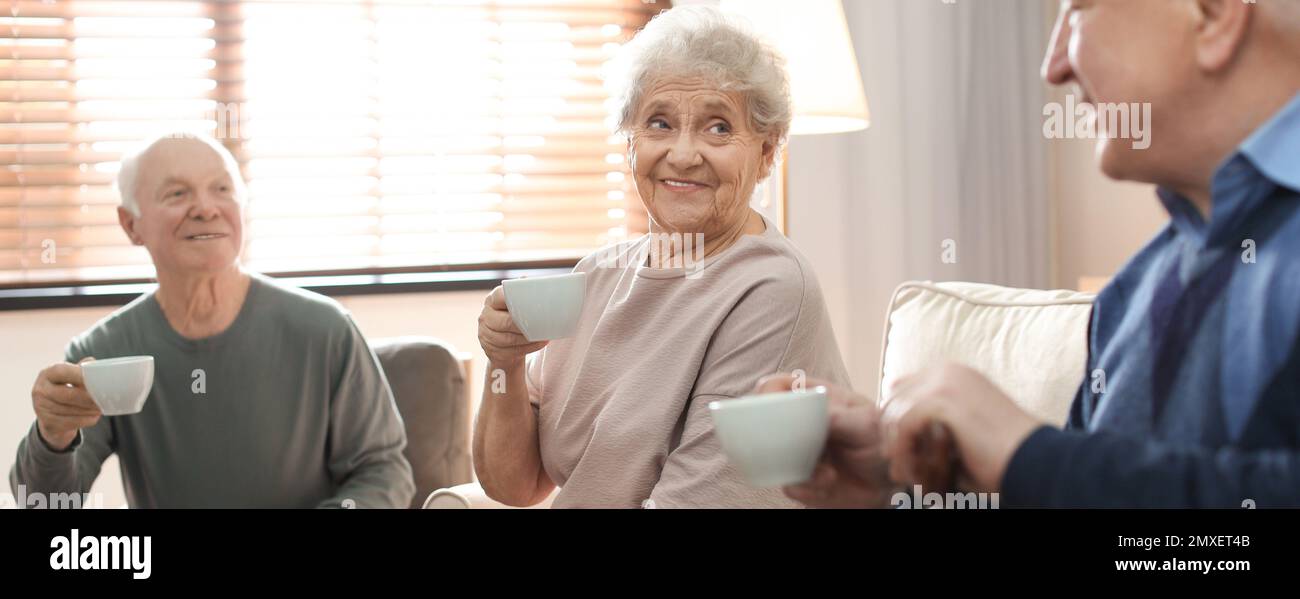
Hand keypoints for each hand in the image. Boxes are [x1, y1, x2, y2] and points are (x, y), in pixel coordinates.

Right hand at [32, 358, 101, 450]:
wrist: (50, 414)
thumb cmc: (66, 389)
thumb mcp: (70, 376)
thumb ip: (81, 369)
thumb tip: (94, 364)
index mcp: (47, 374)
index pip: (63, 372)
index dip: (81, 376)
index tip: (97, 379)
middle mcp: (40, 390)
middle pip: (69, 395)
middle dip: (90, 397)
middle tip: (105, 398)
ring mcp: (41, 408)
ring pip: (71, 410)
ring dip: (90, 410)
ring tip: (102, 407)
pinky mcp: (47, 423)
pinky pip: (71, 422)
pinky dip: (86, 419)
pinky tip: (95, 416)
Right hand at [477, 285, 546, 369]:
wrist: (505, 345)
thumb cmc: (514, 319)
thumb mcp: (515, 304)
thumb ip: (522, 292)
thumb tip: (533, 282)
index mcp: (492, 300)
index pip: (500, 296)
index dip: (515, 299)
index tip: (530, 303)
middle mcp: (485, 316)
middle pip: (505, 322)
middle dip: (524, 325)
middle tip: (541, 324)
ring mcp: (485, 335)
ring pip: (509, 339)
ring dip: (528, 338)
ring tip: (544, 335)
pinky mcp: (491, 351)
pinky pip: (512, 351)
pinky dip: (529, 347)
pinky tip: (540, 343)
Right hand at [753, 374, 892, 507]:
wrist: (886, 483)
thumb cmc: (879, 442)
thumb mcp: (867, 424)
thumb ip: (841, 418)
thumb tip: (816, 414)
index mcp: (813, 399)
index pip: (777, 386)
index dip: (766, 392)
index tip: (767, 404)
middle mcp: (798, 424)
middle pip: (763, 421)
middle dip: (774, 437)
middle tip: (800, 448)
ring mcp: (795, 451)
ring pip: (772, 457)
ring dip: (800, 468)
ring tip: (829, 473)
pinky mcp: (798, 478)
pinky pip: (788, 484)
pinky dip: (809, 488)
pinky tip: (830, 483)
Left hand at [882, 362, 1042, 493]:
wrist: (1034, 460)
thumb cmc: (1002, 453)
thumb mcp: (961, 430)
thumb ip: (932, 422)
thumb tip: (891, 433)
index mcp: (954, 373)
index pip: (903, 389)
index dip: (896, 422)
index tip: (900, 453)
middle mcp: (947, 370)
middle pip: (895, 400)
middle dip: (891, 436)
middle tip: (899, 468)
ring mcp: (944, 382)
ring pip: (895, 413)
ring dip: (896, 448)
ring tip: (906, 475)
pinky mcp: (942, 400)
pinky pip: (902, 426)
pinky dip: (903, 453)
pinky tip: (911, 474)